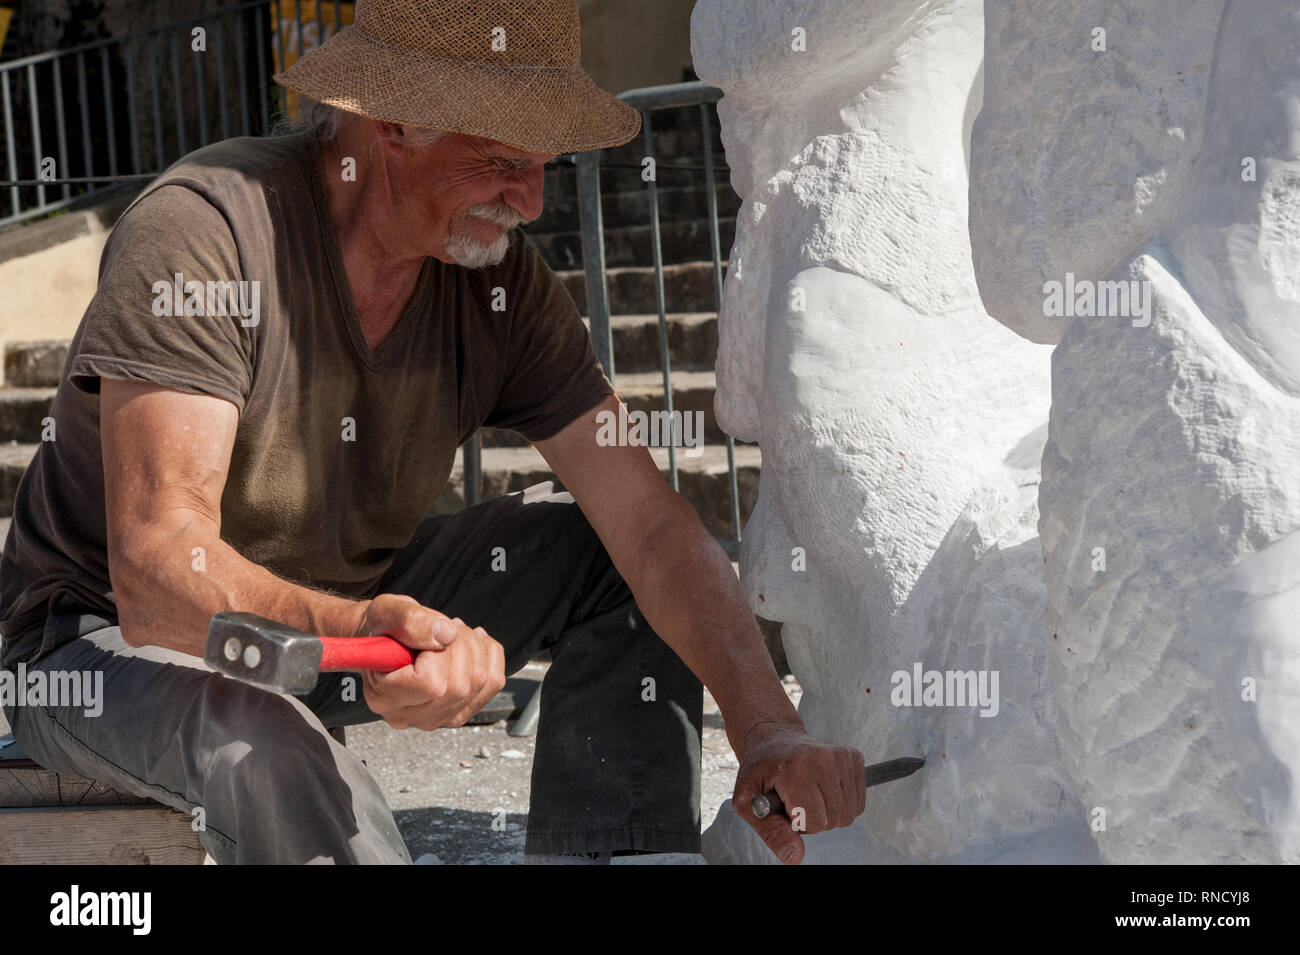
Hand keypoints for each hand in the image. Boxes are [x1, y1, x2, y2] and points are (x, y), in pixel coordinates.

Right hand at [353, 594, 505, 729]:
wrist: (385, 640)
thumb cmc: (381, 628)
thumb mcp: (386, 612)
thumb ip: (410, 621)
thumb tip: (447, 634)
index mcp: (384, 696)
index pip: (431, 684)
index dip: (438, 653)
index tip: (427, 636)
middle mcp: (409, 715)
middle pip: (459, 686)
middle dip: (461, 644)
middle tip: (445, 626)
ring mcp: (435, 718)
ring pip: (481, 682)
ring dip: (476, 646)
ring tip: (454, 633)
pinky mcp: (457, 711)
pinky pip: (493, 683)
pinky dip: (490, 654)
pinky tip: (472, 642)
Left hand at [732, 723, 866, 864]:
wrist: (773, 739)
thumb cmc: (759, 771)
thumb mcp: (748, 802)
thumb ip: (771, 832)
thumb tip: (795, 857)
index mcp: (792, 770)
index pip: (813, 823)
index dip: (797, 823)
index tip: (785, 805)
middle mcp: (821, 758)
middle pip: (833, 820)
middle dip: (813, 819)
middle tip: (795, 798)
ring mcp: (840, 756)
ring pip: (848, 813)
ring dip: (829, 813)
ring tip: (808, 793)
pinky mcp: (853, 757)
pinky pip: (859, 802)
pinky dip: (842, 803)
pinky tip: (823, 788)